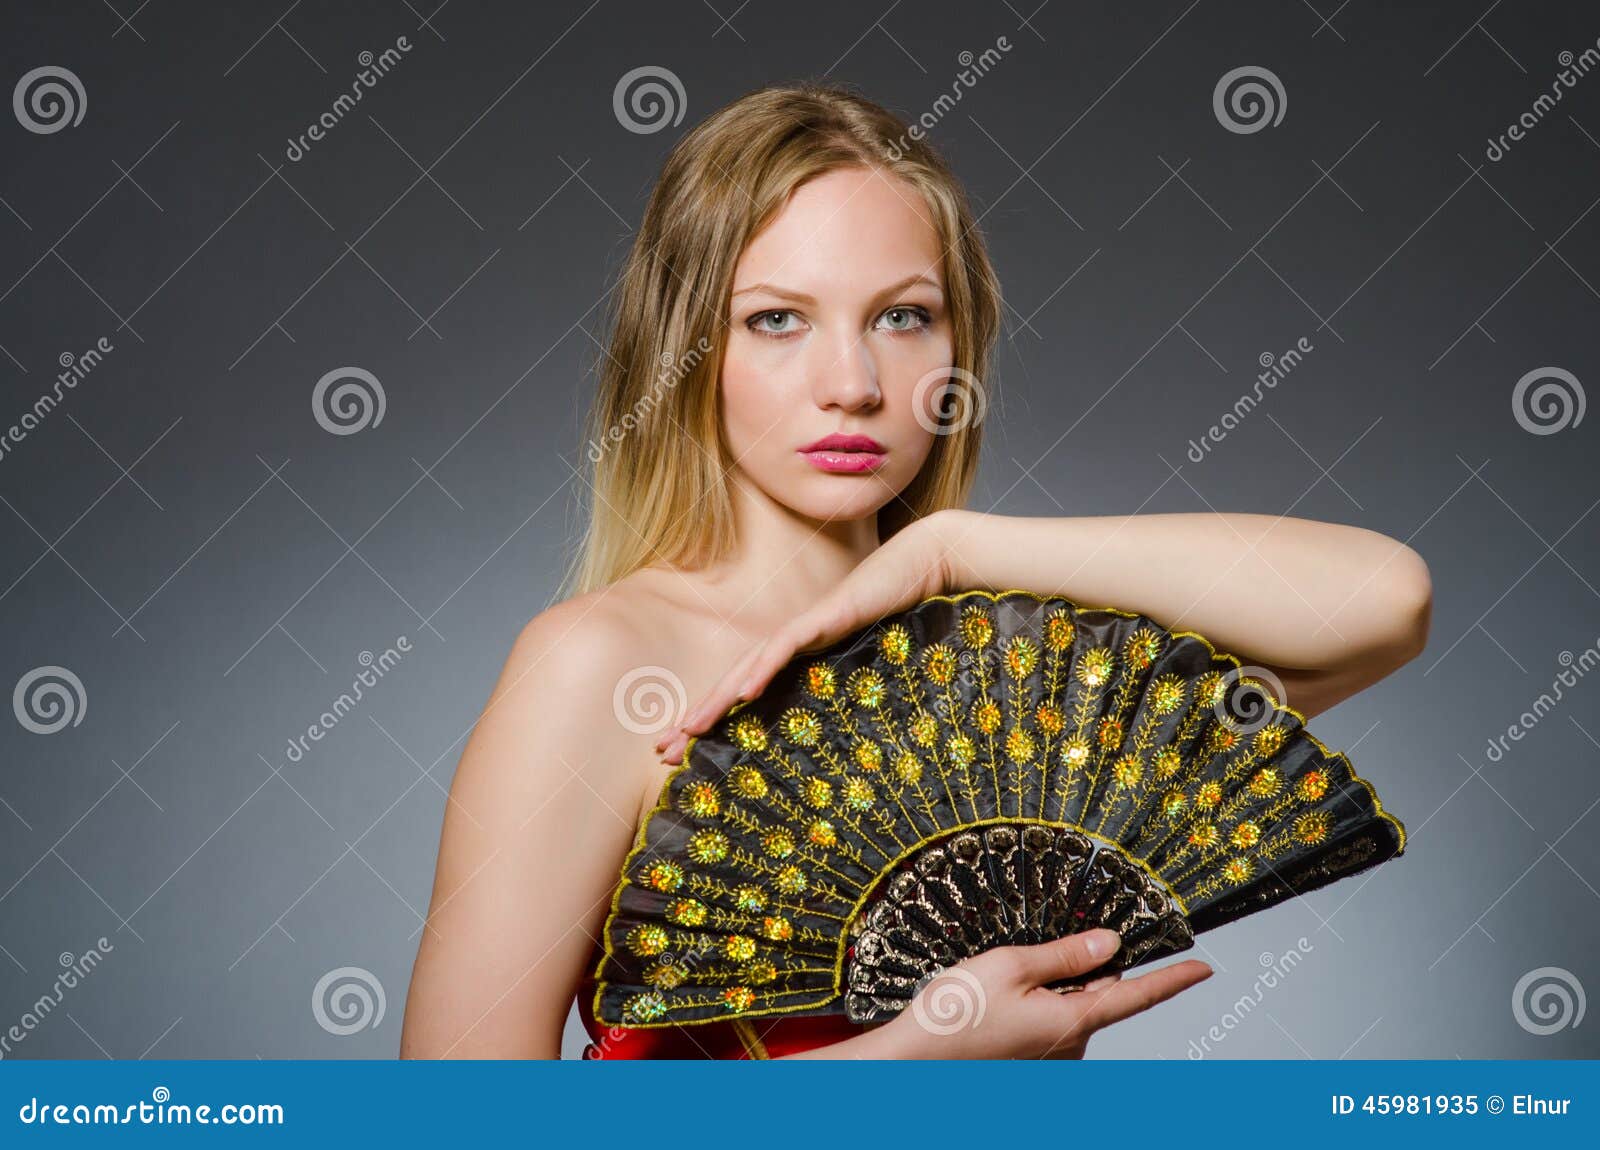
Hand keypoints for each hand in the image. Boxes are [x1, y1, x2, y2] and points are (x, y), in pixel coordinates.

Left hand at [655, 509, 971, 763]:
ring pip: (748, 668)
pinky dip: (763, 668)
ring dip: (717, 700)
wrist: (918, 566)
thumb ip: (837, 688)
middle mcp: (785, 643)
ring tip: (689, 729)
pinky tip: (745, 690)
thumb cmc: (892, 614)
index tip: (680, 756)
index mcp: (790, 658)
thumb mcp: (859, 662)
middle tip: (661, 753)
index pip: (741, 696)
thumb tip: (830, 735)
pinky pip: (786, 645)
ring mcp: (801, 628)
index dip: (709, 723)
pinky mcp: (823, 616)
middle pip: (731, 685)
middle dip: (695, 719)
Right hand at [864, 928, 1212, 1059]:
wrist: (913, 1063)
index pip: (1138, 996)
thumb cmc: (956, 1019)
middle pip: (1097, 993)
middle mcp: (1071, 1046)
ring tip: (1000, 982)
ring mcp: (1051, 1057)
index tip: (1201, 968)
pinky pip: (1047, 1022)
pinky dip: (1033, 1004)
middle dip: (1079, 968)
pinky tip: (997, 1000)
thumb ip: (1066, 954)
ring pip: (1068, 1006)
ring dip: (1050, 986)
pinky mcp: (1031, 1061)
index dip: (1172, 979)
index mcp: (1075, 1022)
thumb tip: (1108, 944)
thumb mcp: (1012, 966)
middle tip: (1037, 950)